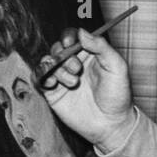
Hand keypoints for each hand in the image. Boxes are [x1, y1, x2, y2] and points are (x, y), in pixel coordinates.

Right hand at [40, 26, 134, 147]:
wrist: (111, 124)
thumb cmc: (118, 96)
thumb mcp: (117, 67)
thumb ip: (101, 47)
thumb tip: (81, 32)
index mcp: (90, 53)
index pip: (73, 37)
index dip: (68, 37)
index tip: (70, 42)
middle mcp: (74, 63)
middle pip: (58, 48)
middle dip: (64, 56)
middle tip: (77, 69)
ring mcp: (63, 78)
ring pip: (48, 62)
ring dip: (57, 69)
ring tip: (73, 83)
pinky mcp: (53, 93)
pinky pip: (39, 78)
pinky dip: (41, 76)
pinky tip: (53, 84)